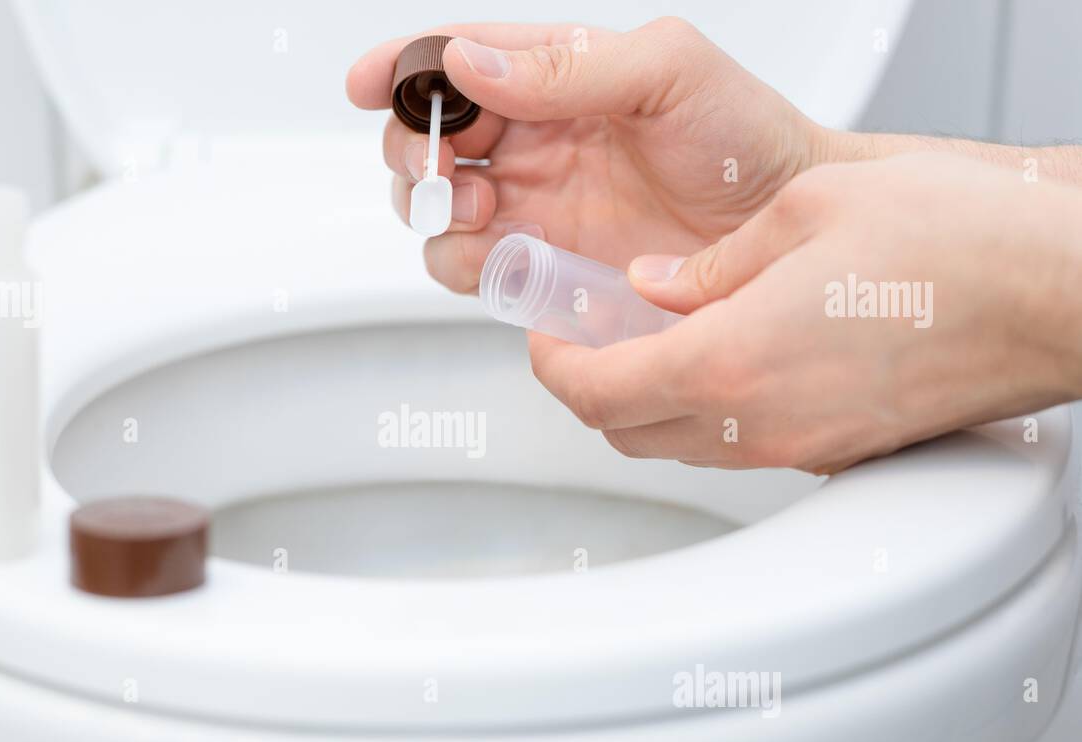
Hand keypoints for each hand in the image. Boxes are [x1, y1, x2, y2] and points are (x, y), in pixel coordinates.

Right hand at [345, 19, 825, 290]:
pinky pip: (471, 270)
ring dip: (437, 211)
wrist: (782, 233)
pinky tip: (504, 256)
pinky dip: (466, 266)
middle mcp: (532, 143)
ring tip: (486, 209)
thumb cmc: (742, 141)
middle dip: (415, 150)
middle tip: (448, 164)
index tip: (369, 82)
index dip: (404, 69)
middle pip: (427, 141)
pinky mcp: (541, 270)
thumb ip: (566, 66)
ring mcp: (532, 209)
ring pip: (437, 211)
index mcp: (555, 78)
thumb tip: (470, 61)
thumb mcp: (665, 73)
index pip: (456, 62)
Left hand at [530, 154, 1081, 473]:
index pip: (594, 390)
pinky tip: (725, 354)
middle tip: (586, 334)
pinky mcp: (837, 451)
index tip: (548, 332)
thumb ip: (708, 263)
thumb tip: (654, 283)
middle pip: (624, 432)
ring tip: (651, 337)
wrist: (1060, 294)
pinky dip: (706, 409)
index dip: (552, 364)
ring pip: (678, 445)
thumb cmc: (958, 247)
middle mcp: (756, 424)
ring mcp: (799, 447)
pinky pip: (738, 443)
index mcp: (729, 361)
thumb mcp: (804, 214)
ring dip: (645, 400)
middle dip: (588, 385)